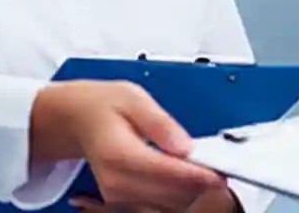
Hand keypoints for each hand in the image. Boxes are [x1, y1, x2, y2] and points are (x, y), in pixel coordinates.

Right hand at [32, 81, 226, 209]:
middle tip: (220, 168)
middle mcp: (116, 182)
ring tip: (206, 171)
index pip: (165, 172)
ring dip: (192, 192)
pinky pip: (160, 205)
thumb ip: (160, 122)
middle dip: (200, 185)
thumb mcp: (133, 97)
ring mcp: (118, 196)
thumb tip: (184, 145)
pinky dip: (179, 195)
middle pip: (171, 195)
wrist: (77, 119)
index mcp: (118, 154)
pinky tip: (188, 178)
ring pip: (169, 205)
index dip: (197, 175)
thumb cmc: (104, 105)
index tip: (220, 172)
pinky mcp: (123, 202)